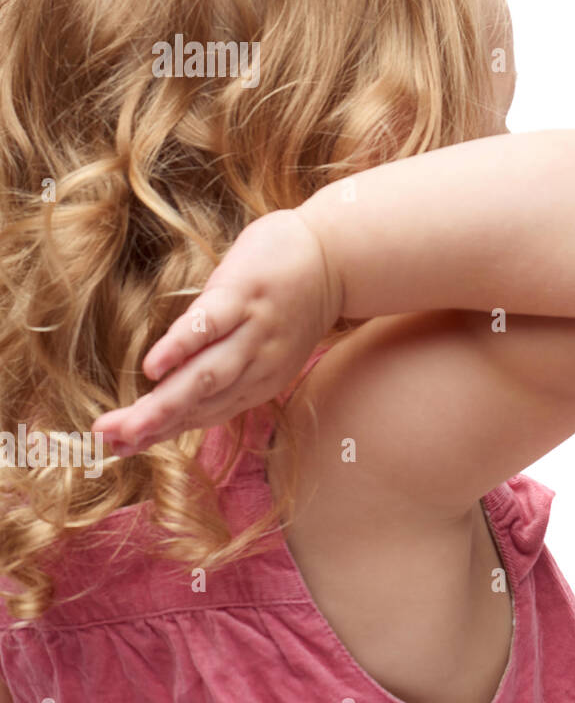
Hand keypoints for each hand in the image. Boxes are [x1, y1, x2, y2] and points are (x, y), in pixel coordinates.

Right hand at [92, 209, 341, 456]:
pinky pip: (210, 325)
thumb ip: (221, 366)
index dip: (162, 432)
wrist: (338, 254)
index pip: (203, 414)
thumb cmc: (287, 297)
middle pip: (200, 403)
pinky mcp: (245, 294)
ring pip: (205, 375)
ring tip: (127, 425)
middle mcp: (258, 365)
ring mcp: (252, 330)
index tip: (118, 449)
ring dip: (164, 403)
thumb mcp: (260, 343)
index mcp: (258, 381)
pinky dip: (182, 347)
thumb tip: (169, 385)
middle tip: (109, 445)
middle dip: (153, 427)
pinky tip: (153, 366)